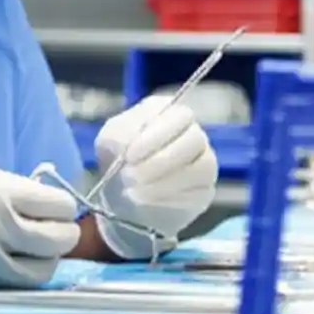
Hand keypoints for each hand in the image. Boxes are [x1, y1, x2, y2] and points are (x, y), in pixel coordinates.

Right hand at [0, 162, 80, 311]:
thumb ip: (14, 188)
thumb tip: (53, 205)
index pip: (59, 206)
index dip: (64, 207)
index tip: (57, 209)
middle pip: (58, 241)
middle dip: (64, 235)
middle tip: (58, 231)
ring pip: (42, 272)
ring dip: (45, 260)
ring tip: (34, 250)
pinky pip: (11, 284)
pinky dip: (17, 274)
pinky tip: (5, 260)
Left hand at [93, 95, 218, 259]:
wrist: (120, 196)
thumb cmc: (117, 159)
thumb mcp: (109, 141)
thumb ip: (119, 136)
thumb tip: (129, 147)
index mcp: (170, 113)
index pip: (180, 116)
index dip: (157, 135)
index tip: (130, 155)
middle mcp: (193, 133)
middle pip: (195, 139)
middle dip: (160, 161)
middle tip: (130, 176)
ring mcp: (204, 161)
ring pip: (202, 167)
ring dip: (165, 182)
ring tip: (135, 192)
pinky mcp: (204, 190)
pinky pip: (198, 193)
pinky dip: (169, 199)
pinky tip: (147, 201)